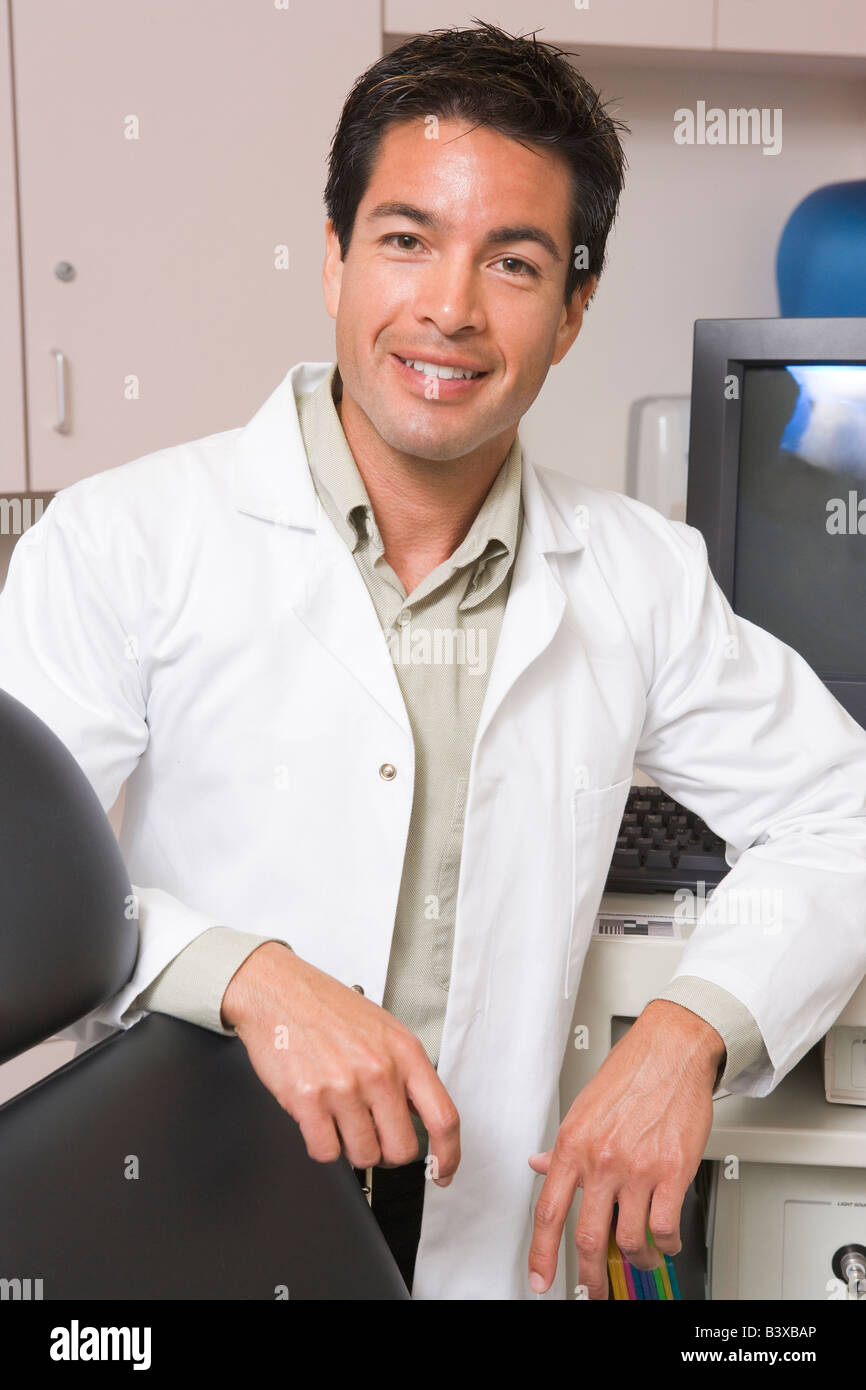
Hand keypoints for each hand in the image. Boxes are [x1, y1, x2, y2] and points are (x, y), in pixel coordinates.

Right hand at [221, 942, 459, 1181]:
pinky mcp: (308, 1100)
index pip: (443, 1117)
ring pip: (364, 1156)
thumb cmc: (327, 1008)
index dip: (448, 1154)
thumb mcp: (384, 1030)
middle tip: (373, 1137)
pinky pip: (326, 1152)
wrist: (278, 991)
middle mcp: (379, 1070)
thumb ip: (405, 1071)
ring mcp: (344, 1087)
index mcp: (404, 1053)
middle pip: (402, 1149)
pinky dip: (322, 1145)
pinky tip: (318, 1119)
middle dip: (387, 1153)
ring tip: (339, 1116)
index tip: (442, 1171)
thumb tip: (422, 1114)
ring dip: (352, 1147)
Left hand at [527, 1000, 723, 1298]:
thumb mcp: (583, 1108)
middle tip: (594, 1290)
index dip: (541, 1253)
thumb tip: (538, 1165)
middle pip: (588, 1236)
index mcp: (572, 1144)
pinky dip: (666, 1245)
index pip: (547, 1211)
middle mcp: (601, 1159)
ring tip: (641, 1259)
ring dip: (636, 1259)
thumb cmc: (631, 1073)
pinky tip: (667, 1242)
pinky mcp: (672, 1171)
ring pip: (630, 1239)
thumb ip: (562, 1145)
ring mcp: (636, 1167)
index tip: (541, 1279)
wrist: (671, 1050)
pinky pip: (664, 1227)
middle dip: (590, 1276)